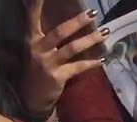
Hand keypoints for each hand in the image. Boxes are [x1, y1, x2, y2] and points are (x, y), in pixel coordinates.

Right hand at [22, 0, 108, 118]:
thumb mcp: (35, 50)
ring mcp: (48, 63)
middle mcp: (38, 49)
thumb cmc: (36, 70)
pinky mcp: (57, 77)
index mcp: (31, 39)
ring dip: (90, 40)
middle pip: (60, 32)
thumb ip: (45, 35)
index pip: (32, 17)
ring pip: (72, 48)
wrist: (31, 97)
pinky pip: (78, 67)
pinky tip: (102, 59)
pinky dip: (91, 63)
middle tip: (93, 13)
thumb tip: (66, 20)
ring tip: (105, 33)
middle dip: (77, 22)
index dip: (37, 4)